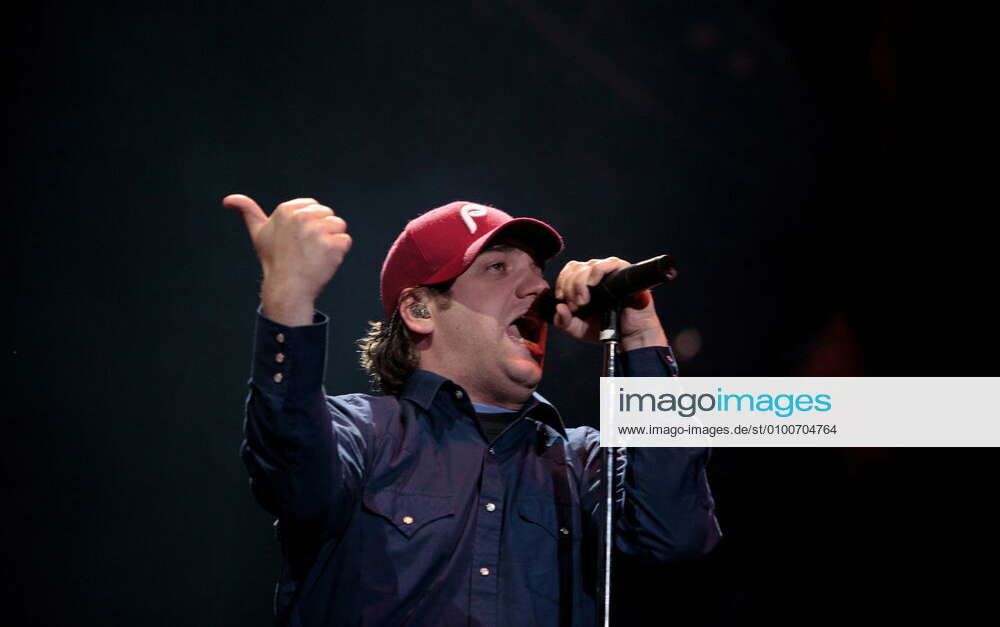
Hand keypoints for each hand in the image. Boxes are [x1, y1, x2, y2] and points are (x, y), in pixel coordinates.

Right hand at [223, 194, 351, 325]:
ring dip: (332, 240)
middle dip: (322, 230)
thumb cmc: (274, 260)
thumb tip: (228, 200)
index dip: (310, 223)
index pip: (314, 206)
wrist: (287, 288)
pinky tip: (324, 261)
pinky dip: (339, 252)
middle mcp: (302, 217)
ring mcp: (318, 231)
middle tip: (306, 249)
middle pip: (328, 214)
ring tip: (315, 254)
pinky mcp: (333, 245)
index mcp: (286, 210)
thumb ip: (247, 211)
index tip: (298, 239)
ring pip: (338, 226)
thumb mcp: (258, 233)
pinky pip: (346, 241)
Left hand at [552, 257, 667, 350]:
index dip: (561, 283)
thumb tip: (558, 307)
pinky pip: (609, 263)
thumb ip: (563, 321)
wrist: (629, 335)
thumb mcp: (577, 328)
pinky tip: (593, 284)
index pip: (569, 271)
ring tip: (583, 302)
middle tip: (576, 306)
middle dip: (570, 287)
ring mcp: (611, 271)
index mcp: (584, 282)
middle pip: (576, 267)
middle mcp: (597, 274)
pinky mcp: (625, 272)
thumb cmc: (605, 329)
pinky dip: (598, 271)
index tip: (561, 299)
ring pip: (589, 265)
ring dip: (580, 283)